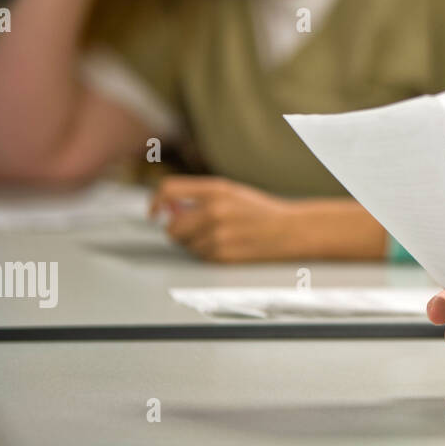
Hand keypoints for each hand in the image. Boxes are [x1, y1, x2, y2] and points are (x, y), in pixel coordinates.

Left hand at [152, 176, 304, 261]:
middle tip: (196, 228)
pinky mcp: (222, 255)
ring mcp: (217, 234)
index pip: (169, 190)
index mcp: (216, 189)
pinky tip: (227, 245)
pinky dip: (208, 252)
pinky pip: (199, 256)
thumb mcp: (231, 193)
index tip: (154, 211)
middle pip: (172, 226)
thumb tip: (168, 209)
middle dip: (178, 229)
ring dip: (195, 242)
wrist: (290, 230)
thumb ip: (198, 197)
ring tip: (220, 235)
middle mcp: (214, 211)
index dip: (156, 201)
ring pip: (185, 244)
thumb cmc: (260, 211)